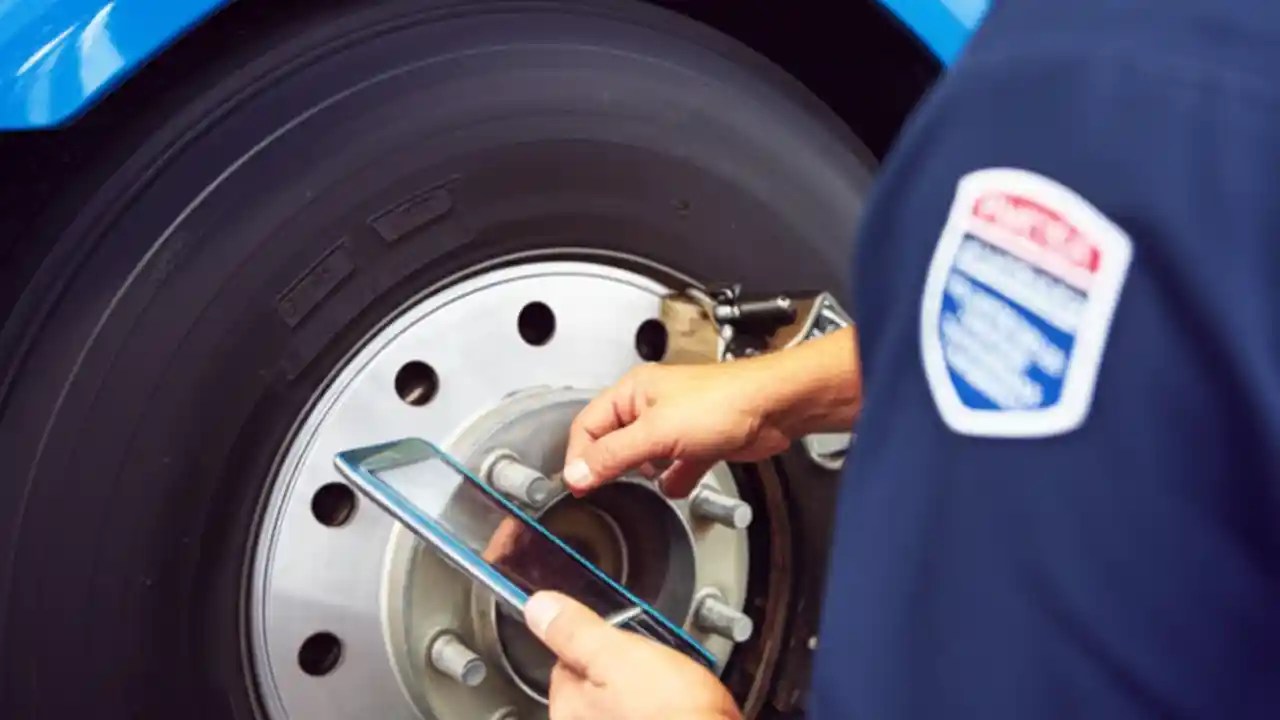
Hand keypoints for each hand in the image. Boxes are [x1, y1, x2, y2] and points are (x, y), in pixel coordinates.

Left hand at [524, 591, 740, 719]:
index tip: (624, 639)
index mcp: (569, 709)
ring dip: (651, 691)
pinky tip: (685, 709)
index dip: (601, 642)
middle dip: (627, 670)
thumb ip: (575, 631)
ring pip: (628, 699)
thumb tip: (538, 607)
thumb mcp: (618, 655)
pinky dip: (668, 710)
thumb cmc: (673, 717)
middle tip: (657, 667)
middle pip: (599, 682)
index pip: (568, 659)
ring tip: (677, 689)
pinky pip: (655, 713)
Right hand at [564, 327, 861, 496]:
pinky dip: (674, 478)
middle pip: (614, 442)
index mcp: (632, 392)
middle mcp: (650, 405)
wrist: (773, 407)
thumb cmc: (724, 402)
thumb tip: (577, 473)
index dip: (579, 456)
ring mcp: (675, 424)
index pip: (588, 425)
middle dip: (613, 466)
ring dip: (645, 473)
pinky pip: (675, 465)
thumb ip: (614, 455)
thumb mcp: (656, 433)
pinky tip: (676, 487)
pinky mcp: (698, 442)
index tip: (577, 485)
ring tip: (645, 484)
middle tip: (603, 489)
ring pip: (645, 455)